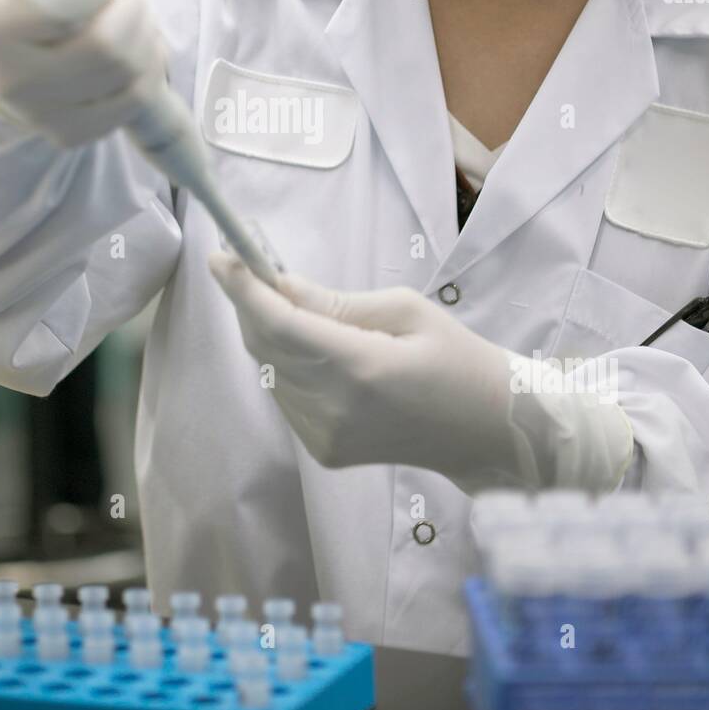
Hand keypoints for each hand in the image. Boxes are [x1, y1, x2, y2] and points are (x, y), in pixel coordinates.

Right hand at [0, 0, 167, 147]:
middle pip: (107, 44)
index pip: (64, 2)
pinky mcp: (71, 135)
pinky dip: (149, 70)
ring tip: (132, 17)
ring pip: (128, 71)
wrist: (6, 71)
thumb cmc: (13, 1)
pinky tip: (136, 53)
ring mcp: (42, 114)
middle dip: (132, 7)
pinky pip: (134, 101)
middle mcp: (13, 80)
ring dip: (146, 35)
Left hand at [208, 253, 632, 494]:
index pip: (280, 324)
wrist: (487, 430)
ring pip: (269, 371)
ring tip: (292, 307)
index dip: (244, 289)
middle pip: (265, 347)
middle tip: (248, 267)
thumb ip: (336, 302)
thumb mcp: (405, 311)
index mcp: (361, 368)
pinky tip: (313, 350)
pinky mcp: (324, 452)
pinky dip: (285, 364)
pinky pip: (285, 396)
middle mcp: (334, 408)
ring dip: (268, 334)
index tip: (221, 257)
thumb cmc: (456, 358)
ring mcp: (326, 437)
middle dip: (251, 304)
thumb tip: (280, 285)